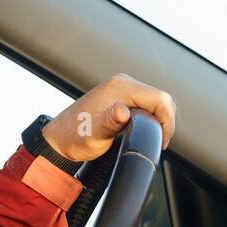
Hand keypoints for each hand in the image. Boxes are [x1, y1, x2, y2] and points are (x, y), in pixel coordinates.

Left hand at [41, 73, 175, 162]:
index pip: (160, 99)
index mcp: (120, 87)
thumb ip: (109, 122)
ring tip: (153, 139)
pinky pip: (146, 104)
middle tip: (159, 142)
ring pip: (155, 102)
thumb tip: (122, 111)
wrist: (60, 139)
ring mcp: (122, 89)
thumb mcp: (93, 135)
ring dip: (158, 119)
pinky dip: (151, 118)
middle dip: (165, 121)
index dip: (167, 121)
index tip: (162, 140)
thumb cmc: (74, 138)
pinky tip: (144, 132)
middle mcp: (123, 83)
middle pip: (160, 99)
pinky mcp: (121, 97)